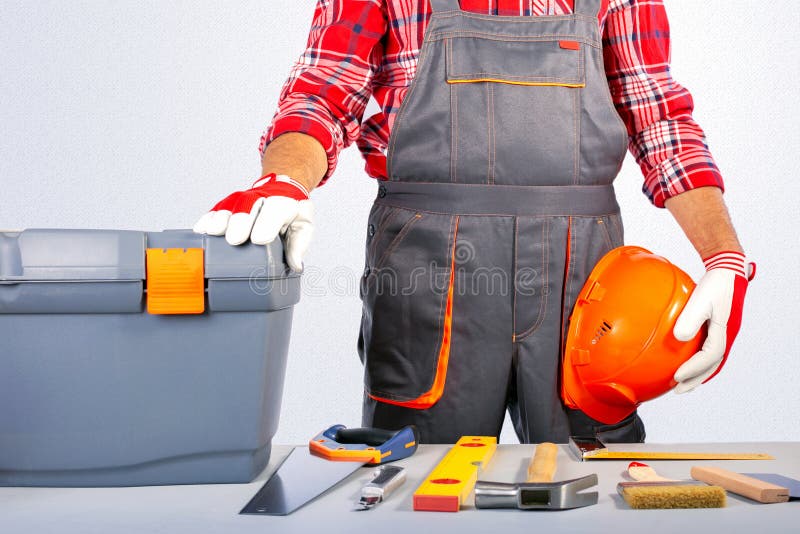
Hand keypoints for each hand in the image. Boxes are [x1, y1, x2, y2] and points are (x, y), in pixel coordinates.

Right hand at [193, 173, 313, 270]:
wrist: (284, 190)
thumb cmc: (293, 213)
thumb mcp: (303, 227)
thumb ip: (298, 246)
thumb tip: (295, 266)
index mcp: (284, 203)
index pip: (275, 209)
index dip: (266, 223)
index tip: (259, 240)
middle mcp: (263, 197)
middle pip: (249, 204)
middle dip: (240, 221)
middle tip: (234, 239)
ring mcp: (245, 199)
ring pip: (232, 204)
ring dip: (221, 218)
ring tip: (212, 233)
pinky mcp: (231, 204)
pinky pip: (218, 208)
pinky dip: (209, 218)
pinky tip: (201, 229)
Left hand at [672, 251, 754, 392]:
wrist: (727, 271)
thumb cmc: (715, 285)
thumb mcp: (700, 300)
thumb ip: (690, 319)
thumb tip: (678, 338)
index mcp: (724, 331)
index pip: (709, 357)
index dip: (694, 369)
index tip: (677, 376)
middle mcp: (727, 335)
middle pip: (712, 365)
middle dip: (696, 379)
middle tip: (678, 390)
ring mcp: (724, 333)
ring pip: (713, 360)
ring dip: (698, 373)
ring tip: (682, 383)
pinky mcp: (719, 328)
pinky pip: (710, 351)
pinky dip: (700, 361)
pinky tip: (687, 362)